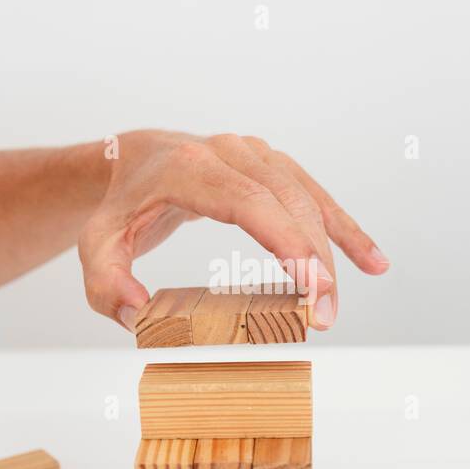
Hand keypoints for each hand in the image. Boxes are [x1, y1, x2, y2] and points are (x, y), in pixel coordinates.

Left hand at [77, 130, 388, 330]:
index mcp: (189, 166)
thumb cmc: (120, 207)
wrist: (134, 160)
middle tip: (322, 316)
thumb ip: (106, 283)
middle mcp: (229, 151)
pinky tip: (372, 262)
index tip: (310, 285)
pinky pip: (317, 195)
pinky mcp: (275, 166)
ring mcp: (256, 154)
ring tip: (335, 305)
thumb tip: (137, 315)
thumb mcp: (97, 245)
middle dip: (312, 262)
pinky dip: (345, 229)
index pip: (248, 201)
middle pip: (285, 204)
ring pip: (306, 200)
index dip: (285, 241)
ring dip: (331, 252)